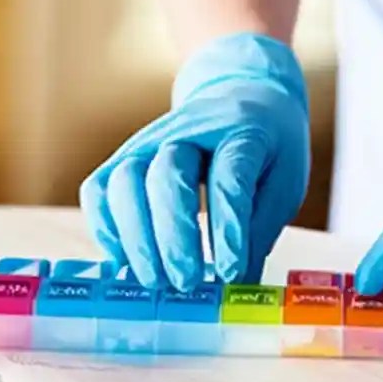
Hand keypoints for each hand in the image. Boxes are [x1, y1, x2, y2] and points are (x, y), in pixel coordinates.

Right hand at [80, 33, 310, 288]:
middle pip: (168, 175)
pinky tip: (124, 263)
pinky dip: (105, 229)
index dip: (228, 228)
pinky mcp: (124, 157)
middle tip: (185, 282)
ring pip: (124, 180)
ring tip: (154, 281)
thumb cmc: (265, 150)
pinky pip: (99, 190)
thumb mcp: (283, 184)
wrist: (240, 96)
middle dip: (173, 235)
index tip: (230, 273)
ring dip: (134, 237)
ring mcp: (149, 141)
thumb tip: (233, 285)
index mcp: (243, 132)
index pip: (230, 177)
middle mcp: (190, 130)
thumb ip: (258, 230)